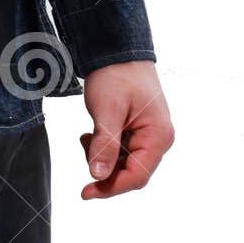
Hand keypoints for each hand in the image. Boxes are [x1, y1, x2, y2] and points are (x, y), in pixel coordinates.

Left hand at [78, 61, 173, 199]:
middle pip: (131, 172)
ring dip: (103, 156)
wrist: (117, 49)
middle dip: (105, 167)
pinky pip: (121, 150)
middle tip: (85, 146)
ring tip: (88, 135)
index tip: (86, 192)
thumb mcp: (107, 110)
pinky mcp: (138, 130)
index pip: (137, 176)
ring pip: (123, 163)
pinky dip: (104, 147)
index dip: (111, 188)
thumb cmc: (117, 74)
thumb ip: (104, 145)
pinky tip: (93, 133)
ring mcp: (149, 135)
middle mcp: (158, 138)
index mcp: (158, 136)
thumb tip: (98, 176)